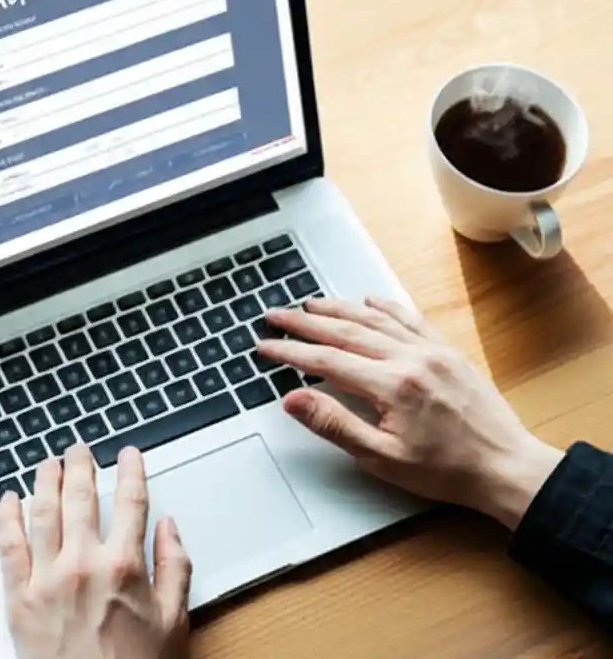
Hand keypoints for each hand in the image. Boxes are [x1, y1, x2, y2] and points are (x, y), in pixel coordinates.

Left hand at [0, 445, 190, 658]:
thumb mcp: (175, 622)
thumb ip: (175, 568)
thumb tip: (169, 528)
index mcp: (124, 567)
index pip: (129, 503)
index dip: (131, 472)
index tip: (129, 455)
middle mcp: (82, 565)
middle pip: (80, 497)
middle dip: (81, 465)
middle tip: (81, 449)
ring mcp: (46, 579)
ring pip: (41, 511)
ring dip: (44, 480)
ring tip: (49, 462)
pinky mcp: (18, 598)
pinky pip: (8, 546)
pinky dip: (7, 517)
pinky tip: (9, 500)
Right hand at [257, 297, 562, 529]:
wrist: (506, 468)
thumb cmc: (447, 470)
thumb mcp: (382, 458)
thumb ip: (334, 425)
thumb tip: (294, 400)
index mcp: (392, 386)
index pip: (326, 360)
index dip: (290, 351)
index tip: (264, 346)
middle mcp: (411, 359)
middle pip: (345, 331)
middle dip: (305, 321)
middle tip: (276, 315)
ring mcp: (431, 351)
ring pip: (375, 320)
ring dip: (339, 308)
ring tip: (310, 303)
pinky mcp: (447, 352)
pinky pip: (410, 319)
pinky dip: (385, 307)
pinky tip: (369, 301)